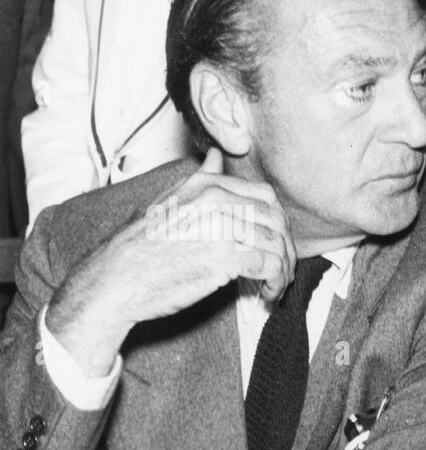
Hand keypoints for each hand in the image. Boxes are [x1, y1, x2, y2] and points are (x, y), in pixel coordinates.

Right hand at [46, 149, 296, 375]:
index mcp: (206, 184)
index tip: (274, 243)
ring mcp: (223, 225)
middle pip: (277, 220)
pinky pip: (271, 266)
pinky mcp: (227, 256)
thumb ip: (199, 180)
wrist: (115, 279)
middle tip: (281, 268)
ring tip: (275, 285)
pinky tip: (267, 293)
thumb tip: (216, 156)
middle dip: (285, 246)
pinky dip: (276, 282)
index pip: (264, 196)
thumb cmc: (140, 248)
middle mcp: (217, 199)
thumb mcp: (168, 201)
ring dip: (283, 269)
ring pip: (278, 244)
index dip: (277, 223)